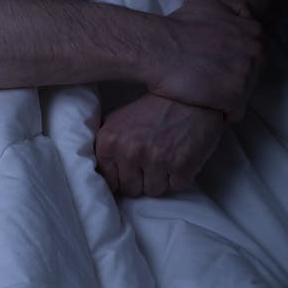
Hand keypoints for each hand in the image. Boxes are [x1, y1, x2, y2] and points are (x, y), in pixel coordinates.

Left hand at [95, 93, 223, 196]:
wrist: (188, 96)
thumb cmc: (152, 109)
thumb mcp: (119, 120)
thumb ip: (108, 145)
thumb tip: (98, 173)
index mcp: (110, 139)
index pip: (109, 180)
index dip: (121, 174)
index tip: (130, 165)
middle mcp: (130, 151)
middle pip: (130, 189)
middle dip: (140, 178)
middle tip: (150, 157)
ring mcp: (156, 159)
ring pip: (153, 191)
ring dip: (160, 178)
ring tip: (165, 155)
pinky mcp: (181, 166)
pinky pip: (175, 187)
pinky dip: (179, 176)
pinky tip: (179, 156)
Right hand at [145, 0, 263, 120]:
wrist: (160, 48)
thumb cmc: (180, 25)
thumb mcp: (210, 2)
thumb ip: (234, 9)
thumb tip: (243, 17)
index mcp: (254, 31)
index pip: (256, 51)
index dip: (235, 56)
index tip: (220, 59)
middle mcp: (256, 53)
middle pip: (254, 72)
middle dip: (235, 75)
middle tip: (211, 74)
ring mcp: (247, 76)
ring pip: (244, 93)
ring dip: (227, 93)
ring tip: (205, 88)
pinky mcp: (235, 99)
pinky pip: (235, 113)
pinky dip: (221, 111)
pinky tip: (205, 102)